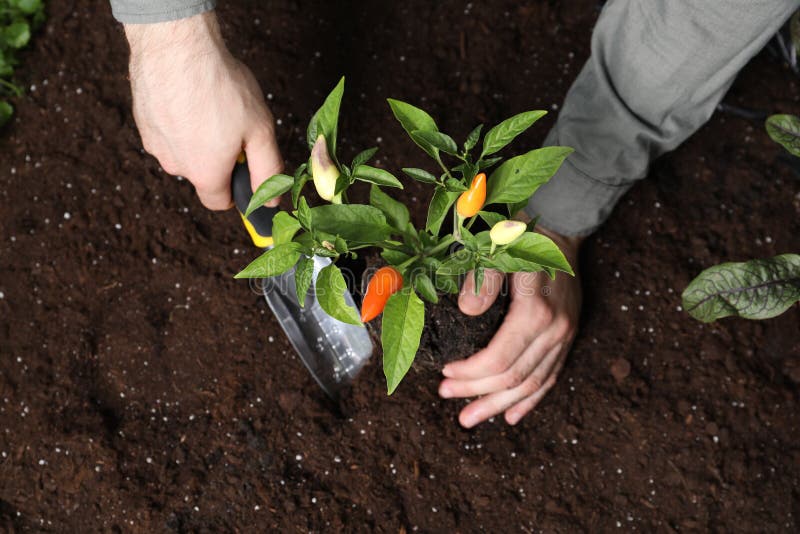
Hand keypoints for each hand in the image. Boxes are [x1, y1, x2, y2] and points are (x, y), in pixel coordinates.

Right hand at [124, 12, 282, 209]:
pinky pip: (167, 129)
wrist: (177, 45)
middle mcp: (174, 165)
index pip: (219, 202)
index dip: (236, 191)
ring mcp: (154, 143)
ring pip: (183, 150)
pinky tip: (191, 96)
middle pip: (202, 174)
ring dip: (198, 137)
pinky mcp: (142, 120)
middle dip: (219, 157)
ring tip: (211, 105)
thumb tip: (271, 202)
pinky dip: (180, 119)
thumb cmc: (221, 86)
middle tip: (233, 125)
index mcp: (204, 174)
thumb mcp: (260, 131)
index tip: (245, 170)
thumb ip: (268, 171)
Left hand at [438, 226, 582, 427]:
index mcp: (536, 312)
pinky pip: (551, 376)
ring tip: (471, 418)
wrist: (560, 225)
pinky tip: (512, 415)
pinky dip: (531, 399)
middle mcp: (555, 329)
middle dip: (478, 393)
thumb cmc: (521, 236)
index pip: (499, 359)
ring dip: (500, 404)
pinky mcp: (568, 335)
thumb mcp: (497, 248)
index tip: (444, 373)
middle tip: (446, 397)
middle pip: (514, 377)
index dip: (470, 373)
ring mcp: (564, 335)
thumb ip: (483, 279)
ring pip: (533, 383)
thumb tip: (467, 310)